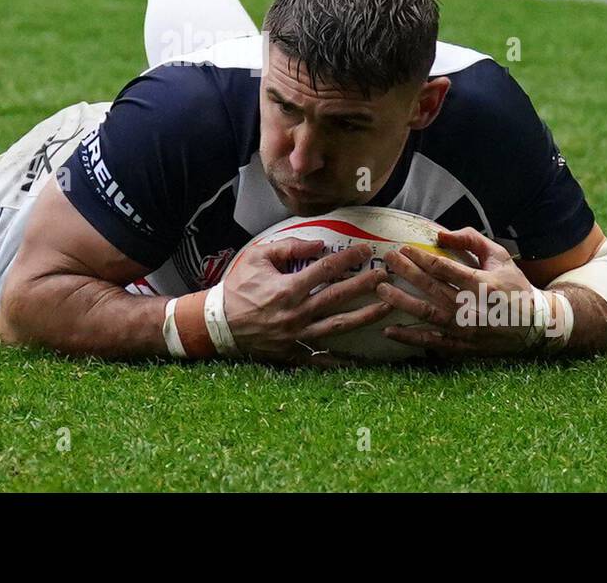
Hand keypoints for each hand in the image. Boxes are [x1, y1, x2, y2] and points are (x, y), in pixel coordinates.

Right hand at [221, 237, 391, 364]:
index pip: (326, 269)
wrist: (218, 323)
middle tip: (385, 275)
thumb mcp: (258, 257)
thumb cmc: (238, 287)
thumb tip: (320, 245)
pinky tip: (361, 360)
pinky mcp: (292, 352)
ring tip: (387, 308)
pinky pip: (320, 358)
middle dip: (365, 285)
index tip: (366, 249)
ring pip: (338, 326)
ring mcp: (296, 335)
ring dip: (365, 317)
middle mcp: (296, 312)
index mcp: (287, 288)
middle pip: (339, 297)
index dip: (349, 258)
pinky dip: (340, 361)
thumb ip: (289, 247)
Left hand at [377, 227, 545, 357]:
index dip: (421, 257)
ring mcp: (466, 330)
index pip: (444, 268)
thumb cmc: (513, 286)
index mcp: (482, 284)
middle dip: (406, 272)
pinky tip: (389, 330)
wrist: (535, 326)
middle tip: (387, 260)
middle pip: (432, 288)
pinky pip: (432, 342)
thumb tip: (440, 235)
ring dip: (402, 302)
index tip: (403, 248)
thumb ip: (471, 241)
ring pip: (428, 315)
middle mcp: (472, 308)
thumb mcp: (499, 257)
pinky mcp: (463, 347)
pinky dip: (410, 338)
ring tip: (381, 290)